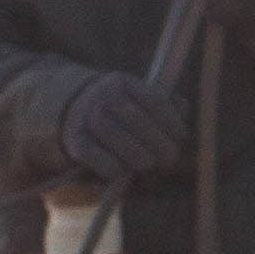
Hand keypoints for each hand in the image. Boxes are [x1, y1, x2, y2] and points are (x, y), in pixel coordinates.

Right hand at [60, 68, 191, 182]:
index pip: (153, 101)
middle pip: (136, 121)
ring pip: (116, 137)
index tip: (181, 137)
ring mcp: (84, 117)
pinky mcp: (74, 141)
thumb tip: (183, 111)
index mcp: (122, 82)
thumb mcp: (138, 98)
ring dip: (138, 155)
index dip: (171, 122)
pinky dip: (113, 167)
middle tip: (169, 158)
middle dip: (158, 143)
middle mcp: (101, 96)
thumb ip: (165, 103)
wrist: (71, 112)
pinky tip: (123, 171)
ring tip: (149, 164)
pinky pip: (96, 156)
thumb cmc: (117, 110)